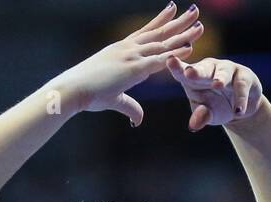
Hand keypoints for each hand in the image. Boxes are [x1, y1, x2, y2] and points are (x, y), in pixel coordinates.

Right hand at [48, 2, 203, 126]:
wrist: (71, 90)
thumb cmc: (85, 94)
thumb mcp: (112, 98)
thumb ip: (129, 107)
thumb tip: (138, 120)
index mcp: (120, 50)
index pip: (145, 32)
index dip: (160, 21)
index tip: (172, 9)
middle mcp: (127, 48)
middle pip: (158, 32)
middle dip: (177, 22)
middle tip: (194, 11)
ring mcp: (130, 56)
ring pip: (163, 42)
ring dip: (182, 32)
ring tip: (199, 22)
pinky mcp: (133, 68)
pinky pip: (159, 59)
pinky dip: (175, 53)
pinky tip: (190, 46)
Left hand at [165, 55, 263, 130]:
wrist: (240, 109)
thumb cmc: (216, 107)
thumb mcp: (207, 113)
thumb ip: (200, 116)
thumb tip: (194, 126)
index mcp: (194, 77)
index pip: (183, 71)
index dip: (176, 66)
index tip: (169, 60)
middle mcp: (210, 69)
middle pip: (203, 69)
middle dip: (197, 70)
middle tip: (189, 72)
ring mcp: (227, 70)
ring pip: (224, 73)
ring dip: (220, 78)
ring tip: (217, 85)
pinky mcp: (245, 76)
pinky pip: (241, 85)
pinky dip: (240, 99)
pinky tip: (238, 111)